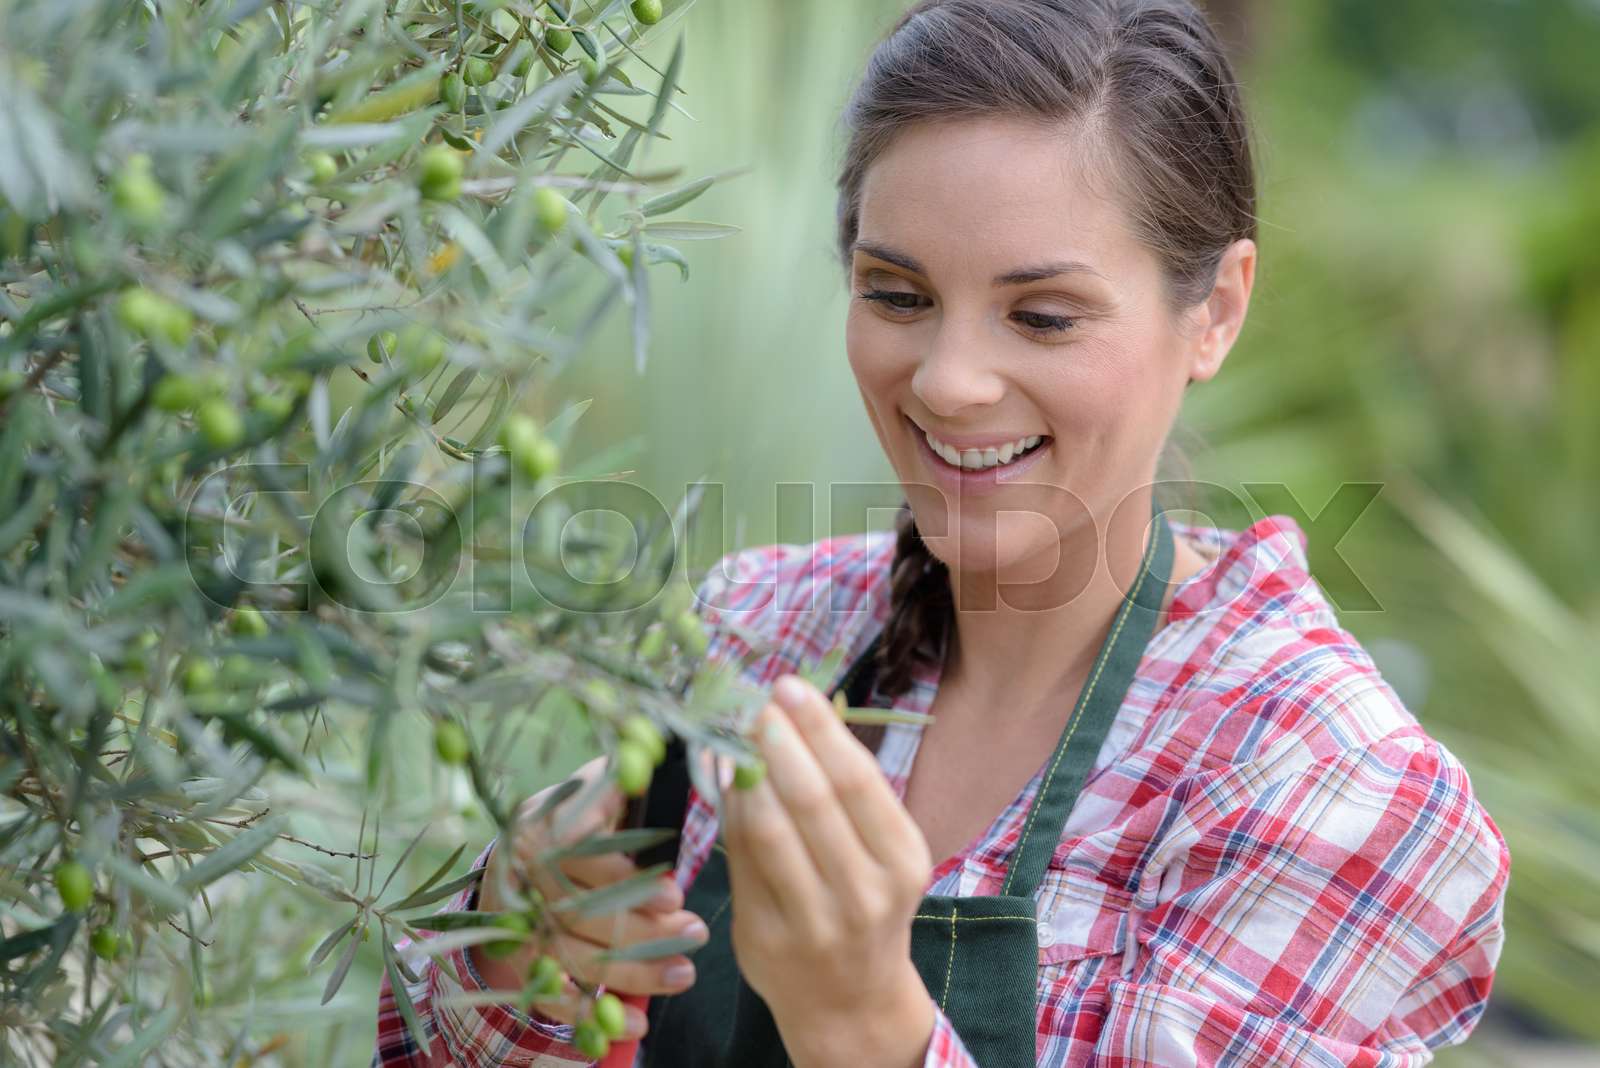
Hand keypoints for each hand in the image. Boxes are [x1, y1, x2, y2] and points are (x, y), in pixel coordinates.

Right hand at [470, 754, 710, 1038]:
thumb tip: (685, 766)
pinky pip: (550, 992)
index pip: (579, 854)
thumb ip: (630, 784)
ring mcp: (518, 918)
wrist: (520, 849)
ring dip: (632, 973)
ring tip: (683, 975)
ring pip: (574, 954)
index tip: (674, 895)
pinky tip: (635, 1024)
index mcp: (544, 822)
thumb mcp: (601, 786)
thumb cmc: (584, 813)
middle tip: (695, 935)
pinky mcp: (520, 956)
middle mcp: (524, 871)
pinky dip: (590, 1014)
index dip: (625, 877)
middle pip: (582, 912)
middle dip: (644, 930)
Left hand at [716, 675, 935, 1065]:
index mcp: (903, 861)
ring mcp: (812, 922)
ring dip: (746, 774)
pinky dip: (729, 813)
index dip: (819, 729)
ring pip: (769, 831)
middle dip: (778, 742)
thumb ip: (847, 793)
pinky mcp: (763, 937)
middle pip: (812, 801)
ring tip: (733, 736)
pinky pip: (739, 860)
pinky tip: (724, 780)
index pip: (857, 781)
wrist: (849, 998)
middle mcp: (864, 894)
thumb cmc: (865, 905)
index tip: (790, 687)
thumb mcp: (884, 854)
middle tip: (754, 703)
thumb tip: (794, 713)